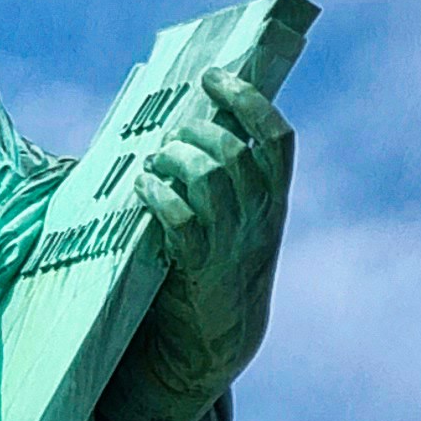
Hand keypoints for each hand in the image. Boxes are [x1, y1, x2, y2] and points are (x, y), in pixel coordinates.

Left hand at [105, 70, 293, 420]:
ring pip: (211, 178)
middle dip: (197, 131)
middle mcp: (259, 218)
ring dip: (175, 158)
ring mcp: (231, 243)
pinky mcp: (199, 268)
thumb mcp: (235, 221)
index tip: (215, 78)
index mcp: (273, 199)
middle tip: (172, 134)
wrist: (215, 342)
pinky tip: (143, 185)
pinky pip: (182, 220)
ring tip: (155, 160)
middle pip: (235, 152)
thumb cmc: (213, 267)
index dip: (249, 101)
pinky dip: (159, 194)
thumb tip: (185, 123)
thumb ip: (222, 178)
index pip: (277, 138)